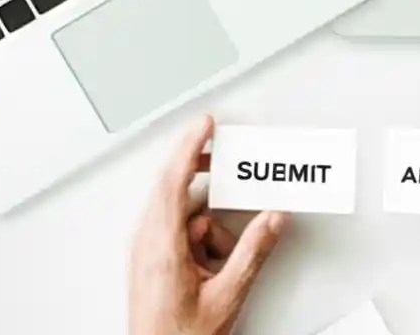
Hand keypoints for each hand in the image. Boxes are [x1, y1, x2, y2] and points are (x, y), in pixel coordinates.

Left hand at [129, 116, 290, 334]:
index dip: (190, 147)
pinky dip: (200, 238)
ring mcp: (146, 253)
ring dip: (207, 225)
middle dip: (201, 175)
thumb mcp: (227, 294)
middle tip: (223, 159)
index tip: (205, 126)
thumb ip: (254, 251)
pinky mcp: (152, 262)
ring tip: (224, 256)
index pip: (174, 182)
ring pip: (181, 215)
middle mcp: (148, 244)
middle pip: (174, 190)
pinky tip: (214, 263)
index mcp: (162, 246)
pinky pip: (178, 233)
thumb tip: (273, 218)